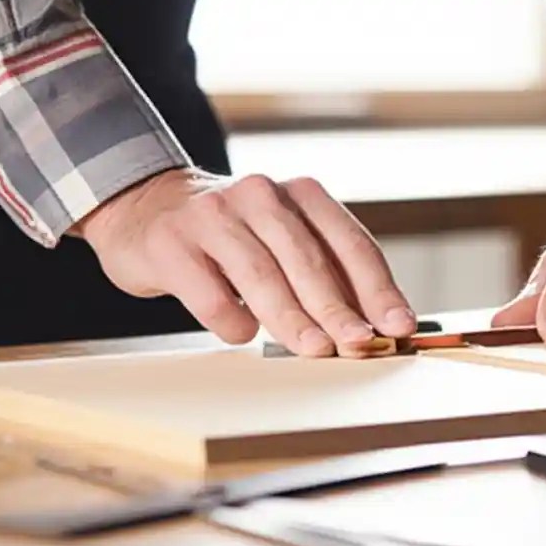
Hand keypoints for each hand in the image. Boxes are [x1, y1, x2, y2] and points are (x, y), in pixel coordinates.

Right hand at [71, 167, 416, 355]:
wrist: (147, 209)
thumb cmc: (234, 238)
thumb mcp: (284, 240)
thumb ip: (328, 273)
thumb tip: (380, 328)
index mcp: (300, 195)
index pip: (350, 243)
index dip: (378, 288)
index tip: (399, 326)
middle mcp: (259, 195)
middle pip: (309, 260)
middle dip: (339, 308)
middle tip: (360, 344)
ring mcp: (213, 216)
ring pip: (262, 275)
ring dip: (293, 319)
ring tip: (315, 350)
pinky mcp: (172, 244)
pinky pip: (210, 291)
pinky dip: (231, 319)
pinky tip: (243, 333)